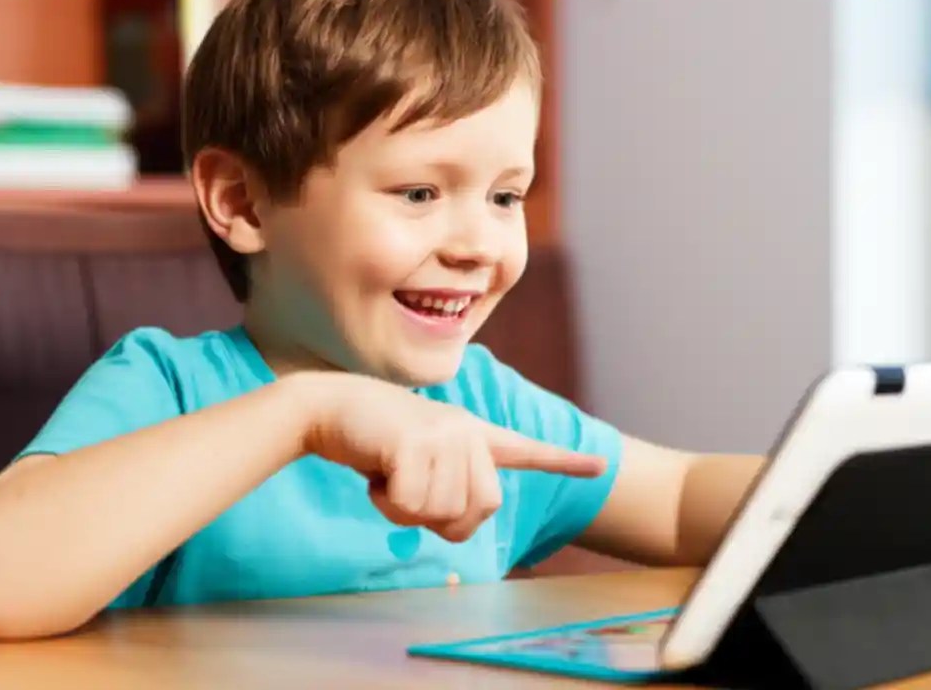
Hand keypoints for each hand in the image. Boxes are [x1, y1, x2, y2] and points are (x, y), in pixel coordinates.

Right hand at [302, 374, 605, 542]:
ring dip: (405, 509)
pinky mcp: (417, 443)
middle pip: (479, 510)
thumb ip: (447, 489)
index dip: (563, 462)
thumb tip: (459, 522)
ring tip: (389, 470)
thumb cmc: (372, 442)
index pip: (526, 450)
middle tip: (408, 490)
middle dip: (440, 517)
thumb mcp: (419, 465)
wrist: (329, 408)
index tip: (601, 466)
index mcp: (472, 434)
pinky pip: (409, 507)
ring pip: (441, 512)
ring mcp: (445, 434)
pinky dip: (385, 502)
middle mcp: (468, 431)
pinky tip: (376, 470)